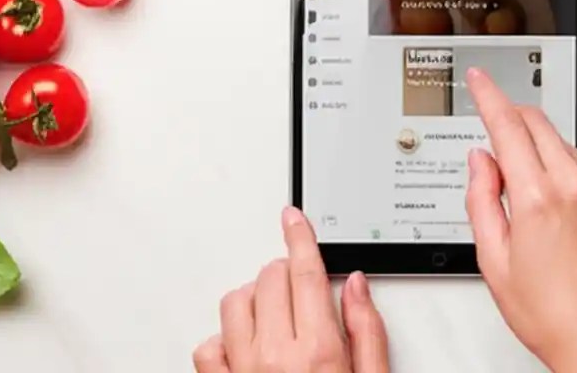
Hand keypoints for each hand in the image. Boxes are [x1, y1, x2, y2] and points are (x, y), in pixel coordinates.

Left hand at [193, 207, 388, 372]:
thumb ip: (368, 334)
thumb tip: (357, 288)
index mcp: (319, 353)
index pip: (306, 274)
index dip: (300, 238)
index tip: (294, 220)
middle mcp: (276, 359)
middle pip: (270, 280)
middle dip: (286, 271)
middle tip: (301, 286)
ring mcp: (243, 372)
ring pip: (235, 303)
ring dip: (255, 297)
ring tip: (274, 312)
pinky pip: (208, 346)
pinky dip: (224, 337)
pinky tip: (245, 343)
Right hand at [463, 69, 576, 372]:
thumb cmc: (552, 314)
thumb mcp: (494, 261)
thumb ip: (481, 200)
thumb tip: (482, 161)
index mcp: (538, 198)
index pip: (507, 125)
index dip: (488, 95)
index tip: (479, 78)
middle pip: (539, 124)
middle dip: (514, 119)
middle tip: (497, 133)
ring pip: (566, 148)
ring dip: (543, 155)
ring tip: (534, 205)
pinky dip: (571, 178)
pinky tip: (564, 217)